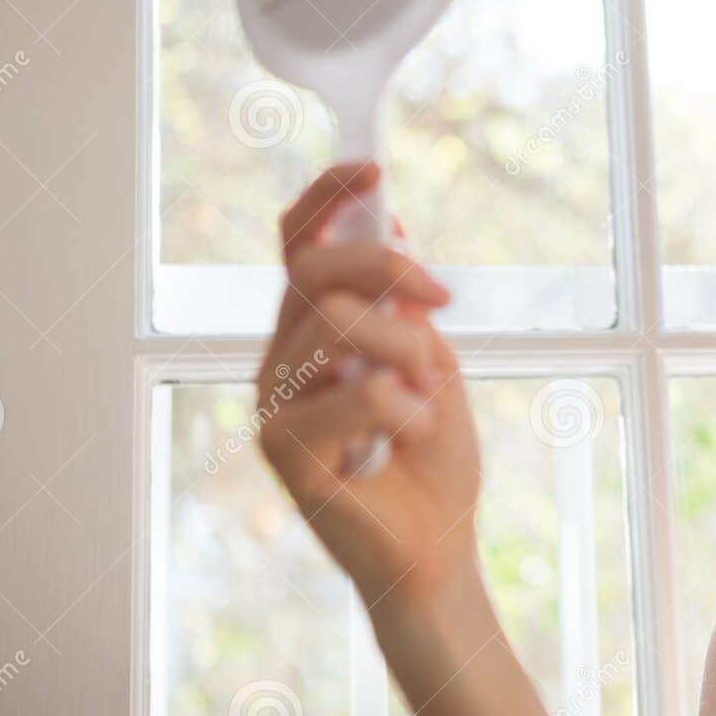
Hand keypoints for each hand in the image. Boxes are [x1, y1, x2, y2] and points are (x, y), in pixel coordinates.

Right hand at [255, 160, 482, 610]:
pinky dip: (404, 407)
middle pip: (312, 270)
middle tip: (442, 298)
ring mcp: (273, 402)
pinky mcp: (280, 448)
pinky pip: (353, 391)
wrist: (435, 547)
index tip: (372, 167)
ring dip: (405, 351)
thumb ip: (405, 304)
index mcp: (313, 331)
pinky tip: (407, 437)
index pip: (296, 245)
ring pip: (337, 323)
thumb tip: (390, 223)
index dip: (326, 197)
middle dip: (386, 266)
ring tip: (423, 396)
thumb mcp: (433, 363)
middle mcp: (281, 359)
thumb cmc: (431, 461)